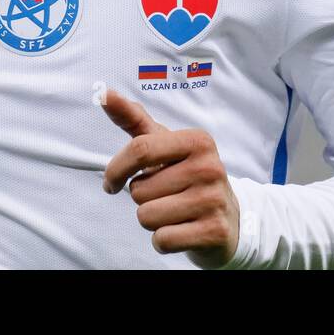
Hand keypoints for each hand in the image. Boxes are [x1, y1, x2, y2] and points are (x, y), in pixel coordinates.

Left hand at [100, 87, 239, 268]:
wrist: (229, 218)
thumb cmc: (187, 176)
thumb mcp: (164, 145)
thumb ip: (133, 119)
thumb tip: (104, 93)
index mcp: (197, 141)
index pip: (140, 149)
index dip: (116, 169)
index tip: (111, 182)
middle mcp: (209, 167)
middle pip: (139, 190)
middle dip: (142, 198)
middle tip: (165, 196)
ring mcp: (214, 200)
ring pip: (147, 216)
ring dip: (152, 220)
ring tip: (173, 212)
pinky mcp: (214, 232)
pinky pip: (162, 239)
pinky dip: (163, 240)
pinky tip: (181, 230)